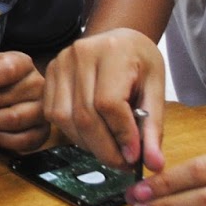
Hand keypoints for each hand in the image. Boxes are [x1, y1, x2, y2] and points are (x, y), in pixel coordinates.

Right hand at [44, 28, 165, 170]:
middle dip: (105, 148)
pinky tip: (92, 136)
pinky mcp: (49, 75)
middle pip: (85, 115)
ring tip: (109, 150)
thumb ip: (154, 127)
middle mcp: (80, 54)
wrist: (118, 40)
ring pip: (66, 119)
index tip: (135, 156)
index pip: (109, 103)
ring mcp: (60, 63)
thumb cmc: (139, 62)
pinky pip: (53, 115)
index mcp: (113, 51)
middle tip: (123, 163)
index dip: (121, 135)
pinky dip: (73, 134)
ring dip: (88, 144)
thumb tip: (154, 164)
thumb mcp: (156, 89)